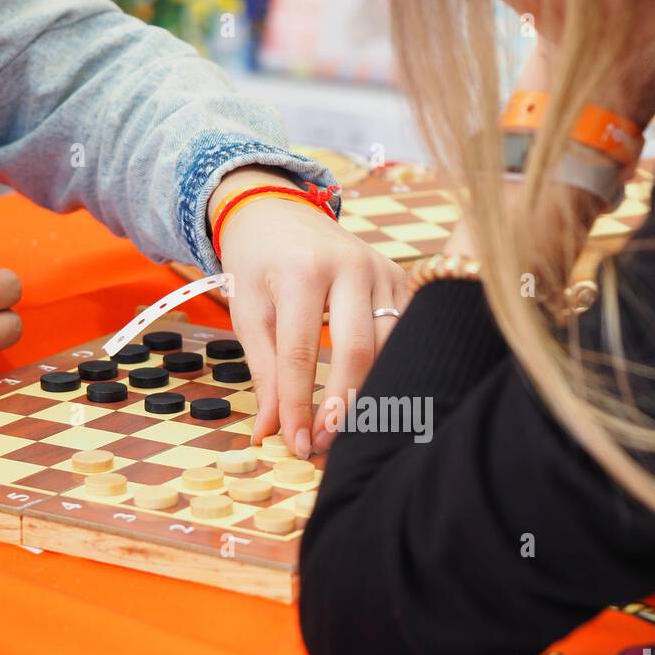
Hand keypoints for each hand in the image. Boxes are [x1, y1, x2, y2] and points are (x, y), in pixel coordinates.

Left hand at [210, 167, 407, 457]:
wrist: (279, 211)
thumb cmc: (258, 263)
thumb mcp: (248, 311)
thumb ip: (263, 371)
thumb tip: (270, 432)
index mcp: (303, 271)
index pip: (303, 352)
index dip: (300, 403)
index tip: (297, 442)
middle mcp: (351, 266)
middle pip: (358, 351)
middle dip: (343, 405)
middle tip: (325, 444)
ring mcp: (384, 270)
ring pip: (390, 346)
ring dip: (371, 393)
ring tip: (349, 429)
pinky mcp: (403, 279)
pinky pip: (406, 332)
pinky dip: (393, 368)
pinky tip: (377, 397)